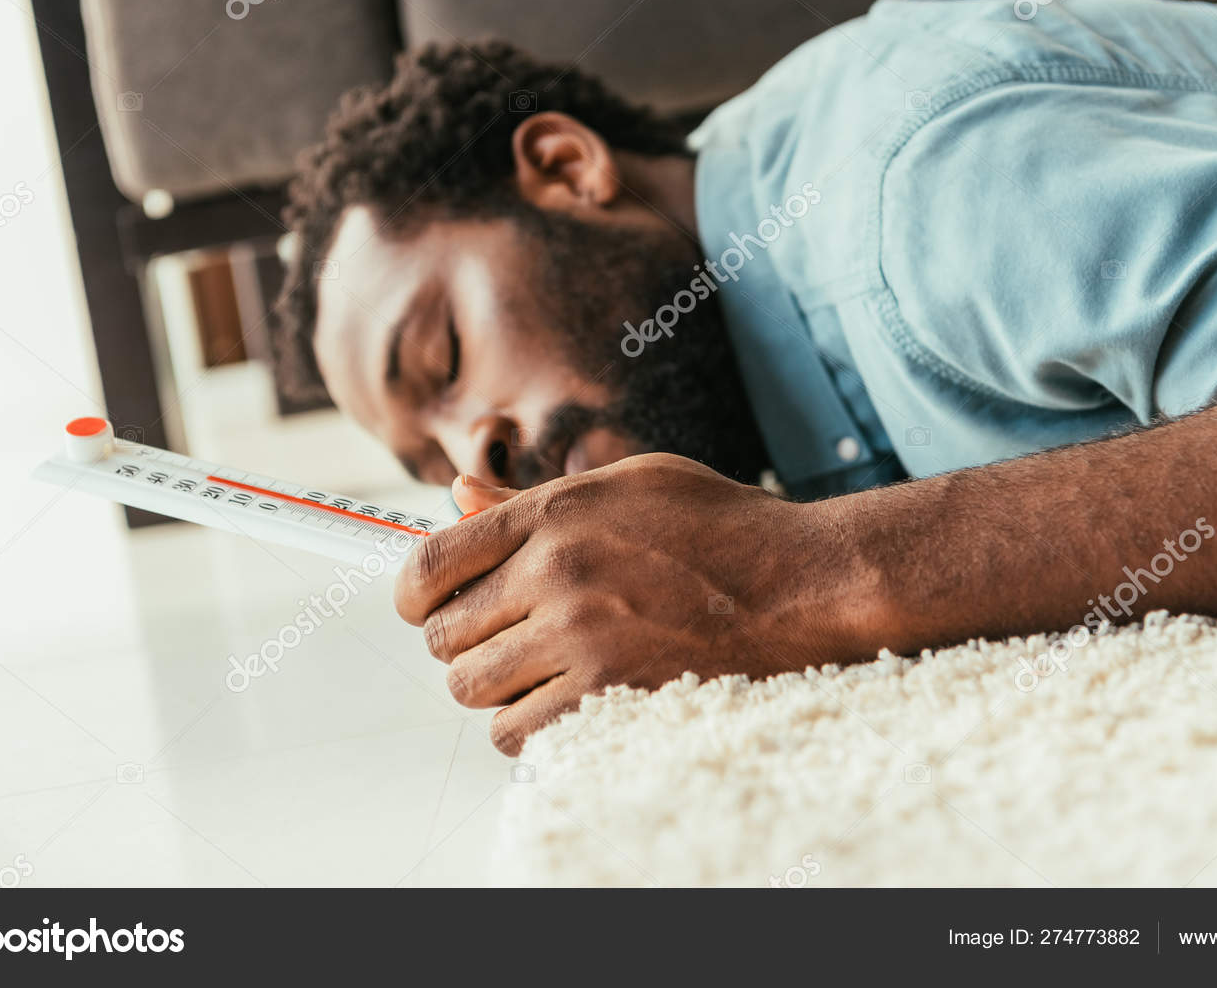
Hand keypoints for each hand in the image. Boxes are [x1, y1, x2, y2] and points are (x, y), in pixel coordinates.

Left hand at [393, 453, 870, 753]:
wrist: (802, 581)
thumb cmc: (721, 526)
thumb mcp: (627, 484)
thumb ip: (533, 498)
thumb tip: (456, 497)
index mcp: (554, 514)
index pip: (431, 562)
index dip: (413, 593)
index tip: (425, 606)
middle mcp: (557, 572)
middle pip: (444, 634)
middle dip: (463, 639)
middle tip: (502, 636)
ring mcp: (581, 637)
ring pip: (473, 687)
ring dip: (492, 685)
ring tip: (533, 669)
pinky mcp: (608, 695)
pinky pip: (517, 732)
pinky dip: (524, 725)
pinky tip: (557, 701)